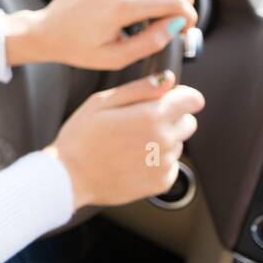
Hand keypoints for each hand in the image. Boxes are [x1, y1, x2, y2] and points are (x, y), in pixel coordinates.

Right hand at [42, 70, 204, 210]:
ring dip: (161, 142)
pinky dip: (156, 162)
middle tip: (138, 125)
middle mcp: (164, 140)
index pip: (193, 100)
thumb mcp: (101, 102)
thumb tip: (168, 79)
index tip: (166, 100)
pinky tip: (131, 161)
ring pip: (177, 144)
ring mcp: (164, 163)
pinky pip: (170, 166)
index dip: (180, 97)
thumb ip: (139, 89)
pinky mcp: (161, 182)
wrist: (69, 178)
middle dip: (170, 119)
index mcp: (151, 116)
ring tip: (128, 145)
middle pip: (188, 122)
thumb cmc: (80, 138)